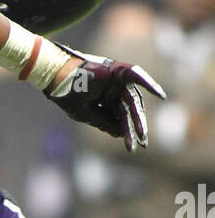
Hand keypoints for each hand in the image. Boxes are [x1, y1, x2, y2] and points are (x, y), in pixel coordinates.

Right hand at [47, 48, 166, 151]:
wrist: (57, 77)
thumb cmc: (67, 94)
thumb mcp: (85, 114)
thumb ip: (103, 122)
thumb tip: (119, 133)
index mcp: (103, 99)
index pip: (118, 116)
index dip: (125, 131)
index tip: (131, 146)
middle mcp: (112, 89)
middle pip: (128, 110)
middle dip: (135, 127)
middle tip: (143, 144)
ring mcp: (116, 80)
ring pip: (132, 100)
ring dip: (138, 118)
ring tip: (141, 135)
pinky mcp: (118, 70)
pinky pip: (137, 75)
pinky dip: (150, 83)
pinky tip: (161, 95)